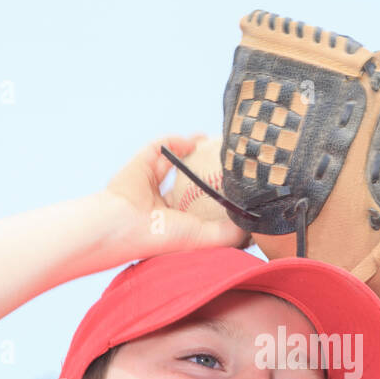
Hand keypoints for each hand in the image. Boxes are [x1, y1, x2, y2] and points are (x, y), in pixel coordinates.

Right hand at [98, 133, 250, 259]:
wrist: (125, 224)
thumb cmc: (162, 237)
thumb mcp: (203, 238)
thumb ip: (228, 234)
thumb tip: (254, 226)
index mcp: (175, 220)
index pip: (201, 206)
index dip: (219, 196)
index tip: (239, 187)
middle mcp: (162, 200)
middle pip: (191, 179)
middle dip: (210, 170)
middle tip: (231, 162)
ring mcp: (151, 179)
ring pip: (179, 159)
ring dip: (198, 150)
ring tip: (218, 144)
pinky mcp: (142, 161)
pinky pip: (163, 145)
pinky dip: (179, 140)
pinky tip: (196, 140)